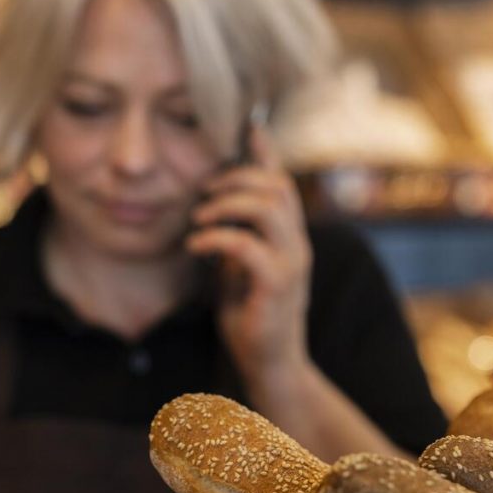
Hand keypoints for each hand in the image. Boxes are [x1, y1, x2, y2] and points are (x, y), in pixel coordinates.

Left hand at [186, 126, 311, 382]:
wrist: (270, 365)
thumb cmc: (252, 316)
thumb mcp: (239, 269)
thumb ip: (236, 237)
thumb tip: (216, 208)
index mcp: (290, 237)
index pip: (283, 183)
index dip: (267, 153)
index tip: (250, 127)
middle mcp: (297, 244)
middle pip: (276, 186)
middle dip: (236, 178)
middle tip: (204, 192)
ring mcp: (292, 263)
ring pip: (267, 207)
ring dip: (226, 204)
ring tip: (198, 218)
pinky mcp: (277, 285)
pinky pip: (246, 245)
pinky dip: (216, 237)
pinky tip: (195, 246)